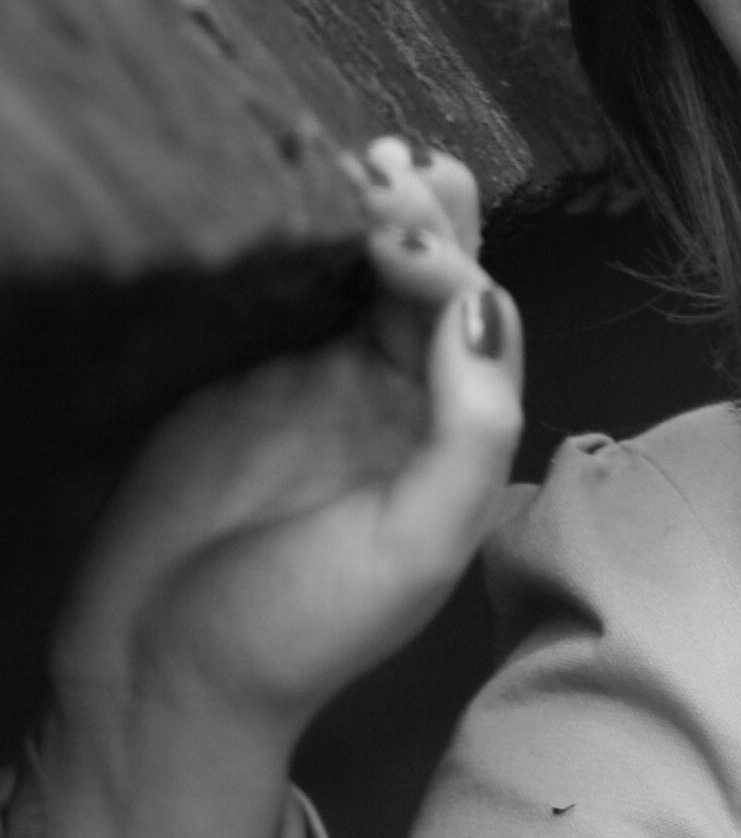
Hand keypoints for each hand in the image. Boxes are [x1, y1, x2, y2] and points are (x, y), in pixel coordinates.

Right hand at [35, 139, 523, 837]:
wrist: (161, 681)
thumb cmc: (298, 636)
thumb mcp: (414, 547)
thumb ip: (469, 431)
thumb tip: (483, 308)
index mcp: (450, 436)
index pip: (474, 316)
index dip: (453, 262)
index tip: (405, 243)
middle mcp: (391, 397)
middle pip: (429, 275)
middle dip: (426, 212)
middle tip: (394, 164)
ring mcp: (309, 377)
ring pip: (359, 268)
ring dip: (372, 210)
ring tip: (367, 156)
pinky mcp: (235, 373)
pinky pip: (282, 286)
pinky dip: (297, 237)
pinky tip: (295, 195)